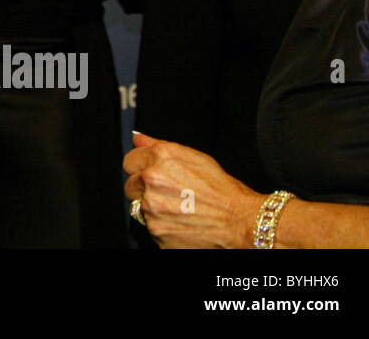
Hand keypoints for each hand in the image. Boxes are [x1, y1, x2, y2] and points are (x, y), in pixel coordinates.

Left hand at [123, 131, 263, 247]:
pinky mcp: (156, 230)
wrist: (240, 221)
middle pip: (130, 185)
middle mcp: (151, 180)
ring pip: (139, 207)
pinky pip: (150, 226)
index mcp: (159, 158)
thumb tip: (138, 138)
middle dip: (144, 189)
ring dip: (153, 208)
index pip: (129, 161)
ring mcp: (152, 207)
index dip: (140, 168)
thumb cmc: (222, 190)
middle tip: (169, 194)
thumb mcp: (194, 157)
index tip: (150, 174)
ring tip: (179, 208)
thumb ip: (158, 146)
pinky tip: (181, 221)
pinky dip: (162, 225)